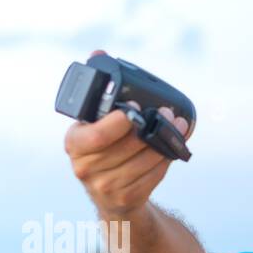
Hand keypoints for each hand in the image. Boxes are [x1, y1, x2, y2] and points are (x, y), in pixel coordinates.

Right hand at [64, 53, 191, 221]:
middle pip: (126, 147)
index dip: (117, 124)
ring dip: (165, 143)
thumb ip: (97, 91)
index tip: (135, 108)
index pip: (94, 137)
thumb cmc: (103, 149)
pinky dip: (166, 159)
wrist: (109, 195)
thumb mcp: (92, 123)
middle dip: (151, 128)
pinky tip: (174, 147)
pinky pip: (154, 175)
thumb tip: (98, 53)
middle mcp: (86, 168)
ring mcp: (107, 187)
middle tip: (167, 113)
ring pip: (144, 161)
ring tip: (178, 126)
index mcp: (74, 144)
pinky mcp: (128, 198)